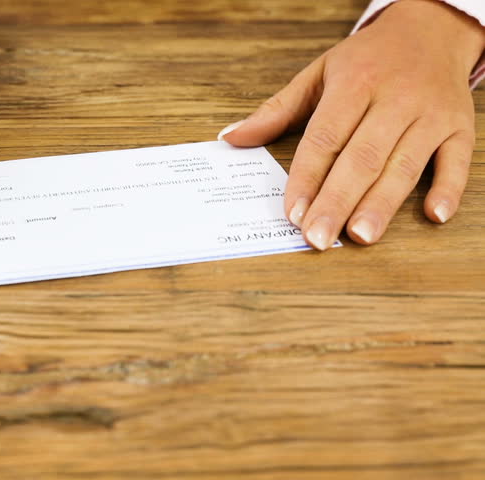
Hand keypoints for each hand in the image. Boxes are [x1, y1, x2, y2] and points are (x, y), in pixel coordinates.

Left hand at [219, 0, 484, 249]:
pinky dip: (448, 188)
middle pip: (362, 157)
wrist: (430, 30)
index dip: (307, 177)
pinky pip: (457, 160)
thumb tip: (231, 137)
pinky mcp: (460, 126)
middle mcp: (395, 99)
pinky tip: (433, 215)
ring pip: (405, 164)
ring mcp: (431, 114)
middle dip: (337, 201)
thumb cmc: (367, 61)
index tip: (292, 212)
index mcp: (354, 84)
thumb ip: (276, 110)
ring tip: (361, 235)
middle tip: (318, 238)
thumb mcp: (318, 74)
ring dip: (383, 203)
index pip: (325, 137)